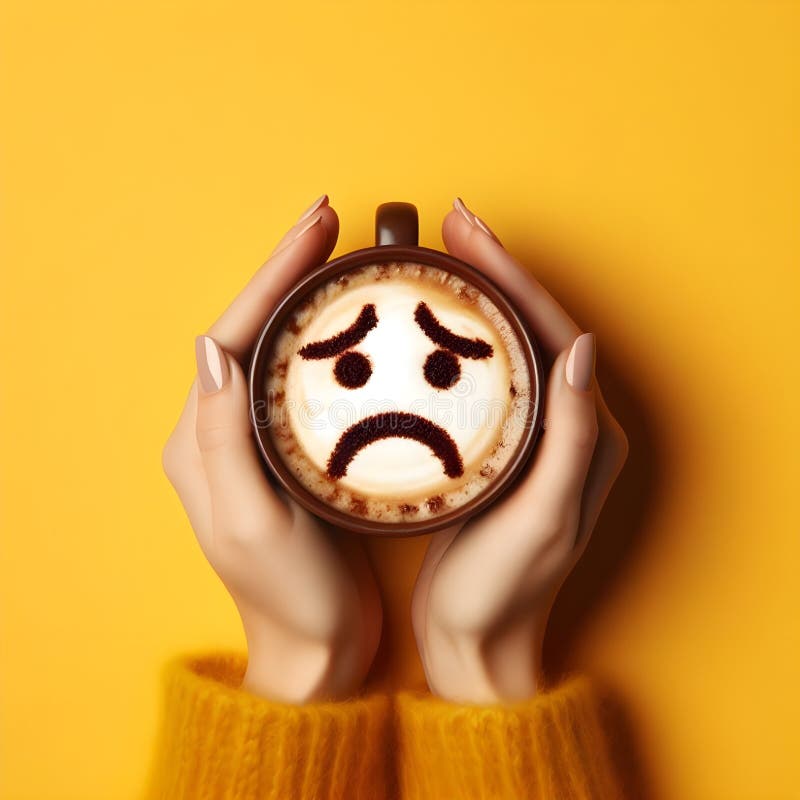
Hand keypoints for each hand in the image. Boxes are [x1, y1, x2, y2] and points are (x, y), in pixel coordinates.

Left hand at [162, 197, 381, 703]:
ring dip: (310, 300)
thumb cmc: (286, 592)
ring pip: (282, 348)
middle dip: (289, 272)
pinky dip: (331, 344)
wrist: (316, 646)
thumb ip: (225, 437)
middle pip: (254, 330)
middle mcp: (222, 431)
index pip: (232, 334)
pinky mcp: (293, 454)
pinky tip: (360, 327)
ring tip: (347, 261)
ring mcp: (258, 441)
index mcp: (202, 439)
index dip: (272, 276)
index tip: (315, 228)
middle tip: (332, 224)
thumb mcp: (252, 519)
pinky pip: (308, 381)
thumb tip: (212, 348)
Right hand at [411, 199, 628, 703]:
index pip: (553, 331)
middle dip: (493, 270)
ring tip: (435, 256)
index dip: (512, 276)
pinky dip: (454, 337)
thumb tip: (580, 347)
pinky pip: (480, 374)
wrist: (476, 639)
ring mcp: (528, 433)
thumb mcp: (541, 519)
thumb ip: (569, 437)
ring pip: (503, 343)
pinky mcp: (495, 446)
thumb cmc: (504, 591)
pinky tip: (423, 321)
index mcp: (586, 433)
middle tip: (448, 224)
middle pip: (530, 326)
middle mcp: (564, 425)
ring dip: (473, 294)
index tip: (469, 233)